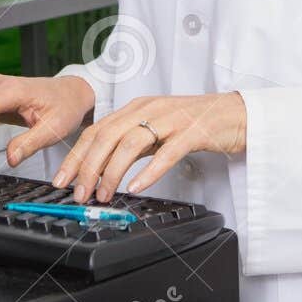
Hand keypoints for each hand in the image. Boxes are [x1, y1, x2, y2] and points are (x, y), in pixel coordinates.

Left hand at [54, 92, 245, 201]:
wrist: (238, 114)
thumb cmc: (199, 123)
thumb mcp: (158, 128)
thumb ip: (133, 142)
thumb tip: (104, 166)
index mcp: (138, 107)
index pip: (97, 130)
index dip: (76, 155)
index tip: (63, 179)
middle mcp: (150, 109)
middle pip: (107, 136)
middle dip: (87, 167)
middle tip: (79, 193)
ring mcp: (171, 119)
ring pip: (130, 143)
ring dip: (111, 172)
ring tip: (104, 194)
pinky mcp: (193, 132)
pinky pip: (166, 152)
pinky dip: (148, 171)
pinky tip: (136, 187)